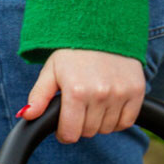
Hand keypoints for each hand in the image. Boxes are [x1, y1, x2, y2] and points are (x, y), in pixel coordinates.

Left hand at [21, 49, 145, 142]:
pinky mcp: (135, 92)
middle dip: (81, 124)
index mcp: (76, 90)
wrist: (103, 29)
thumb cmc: (73, 52)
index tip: (65, 125)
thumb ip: (39, 96)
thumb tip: (27, 115)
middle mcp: (99, 94)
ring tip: (95, 101)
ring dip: (99, 121)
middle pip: (89, 132)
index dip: (65, 133)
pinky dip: (117, 119)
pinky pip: (126, 122)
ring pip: (107, 129)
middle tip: (80, 106)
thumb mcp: (51, 70)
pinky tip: (110, 104)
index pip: (70, 134)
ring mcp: (119, 93)